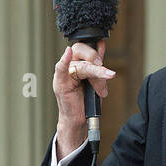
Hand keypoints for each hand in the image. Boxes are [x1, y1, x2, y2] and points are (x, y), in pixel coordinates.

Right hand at [53, 39, 115, 155]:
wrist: (78, 119)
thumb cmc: (85, 100)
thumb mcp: (95, 79)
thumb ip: (96, 63)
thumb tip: (101, 45)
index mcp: (76, 63)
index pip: (84, 47)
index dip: (95, 51)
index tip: (103, 59)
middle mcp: (68, 66)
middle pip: (80, 50)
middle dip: (94, 60)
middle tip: (106, 71)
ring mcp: (63, 75)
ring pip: (80, 65)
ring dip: (95, 74)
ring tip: (101, 89)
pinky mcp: (60, 84)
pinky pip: (61, 69)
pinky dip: (64, 61)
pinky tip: (67, 53)